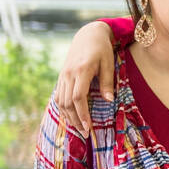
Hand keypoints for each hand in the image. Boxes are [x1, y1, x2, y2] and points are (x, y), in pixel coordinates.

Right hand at [55, 21, 115, 135]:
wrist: (88, 34)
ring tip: (78, 128)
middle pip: (67, 102)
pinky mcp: (61, 76)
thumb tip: (109, 101)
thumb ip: (108, 82)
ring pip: (60, 100)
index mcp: (81, 71)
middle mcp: (68, 74)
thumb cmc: (102, 49)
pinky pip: (58, 95)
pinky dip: (63, 108)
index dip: (81, 113)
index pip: (78, 97)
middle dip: (75, 119)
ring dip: (68, 116)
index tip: (88, 126)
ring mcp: (63, 75)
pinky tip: (70, 117)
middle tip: (85, 133)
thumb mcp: (109, 63)